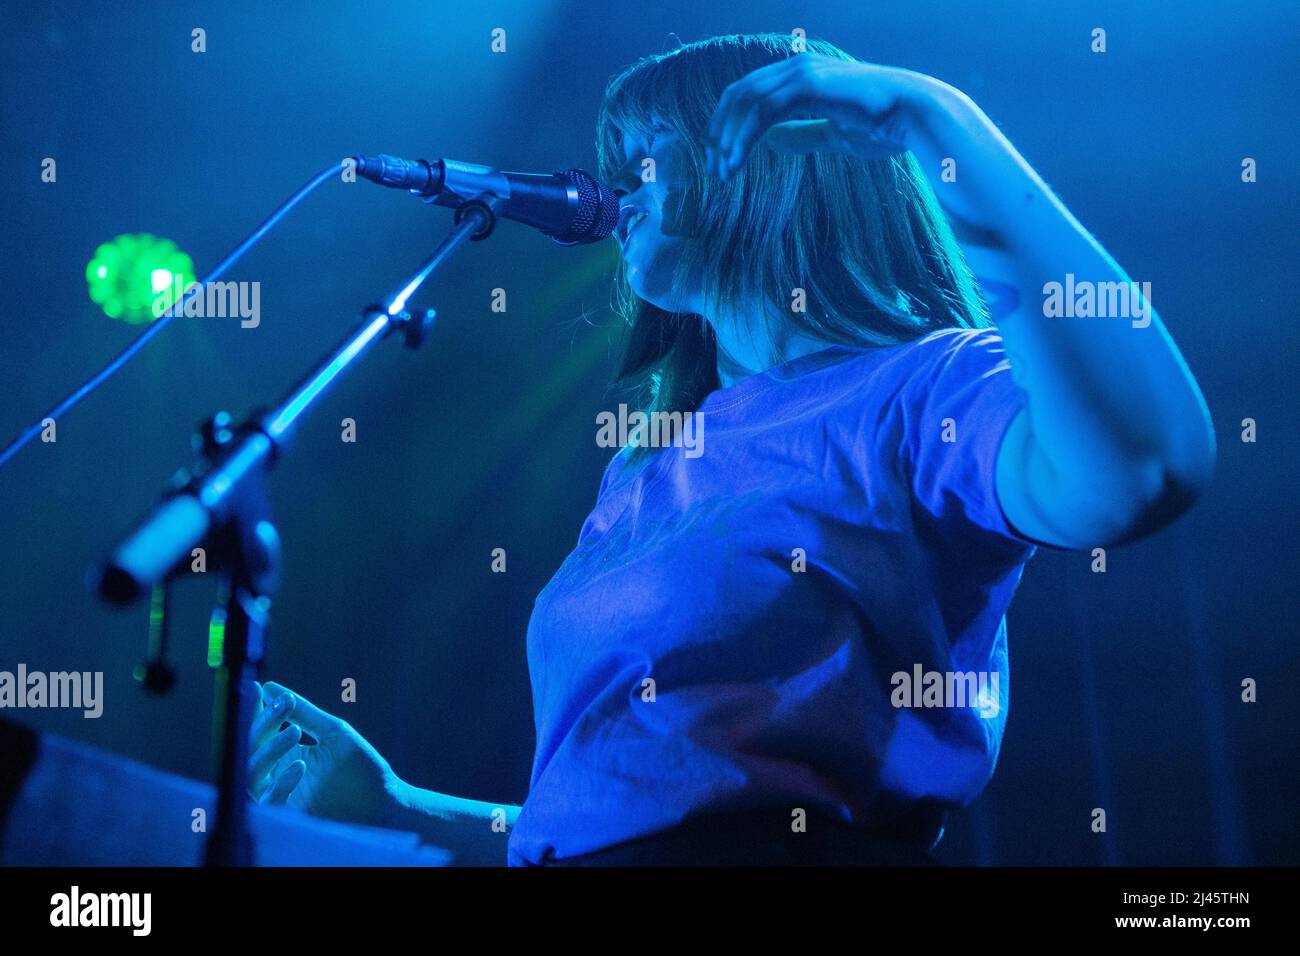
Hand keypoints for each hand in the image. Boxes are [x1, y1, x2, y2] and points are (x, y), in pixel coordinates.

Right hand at [246, 680, 402, 827]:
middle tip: (285, 705)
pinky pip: (271, 801)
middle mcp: (277, 773)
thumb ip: (304, 713)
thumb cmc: (359, 766)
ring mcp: (281, 795)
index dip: (256, 710)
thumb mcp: (333, 732)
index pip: (261, 731)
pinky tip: (300, 765)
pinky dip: (281, 782)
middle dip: (264, 724)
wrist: (382, 800)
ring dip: (270, 750)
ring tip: (294, 731)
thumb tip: (270, 687)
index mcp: (286, 753)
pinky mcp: (290, 816)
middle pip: (251, 749)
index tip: (258, 688)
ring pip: (253, 774)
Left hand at [705, 52, 960, 178]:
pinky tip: (737, 161)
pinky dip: (744, 138)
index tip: (720, 157)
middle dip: (720, 133)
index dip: (727, 124)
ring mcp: (802, 73)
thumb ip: (802, 134)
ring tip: (724, 172)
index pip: (748, 94)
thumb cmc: (883, 127)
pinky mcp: (808, 85)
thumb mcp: (833, 134)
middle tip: (714, 169)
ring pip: (746, 103)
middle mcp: (796, 68)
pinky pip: (762, 112)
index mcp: (800, 76)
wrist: (915, 116)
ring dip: (728, 139)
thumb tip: (772, 142)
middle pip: (738, 95)